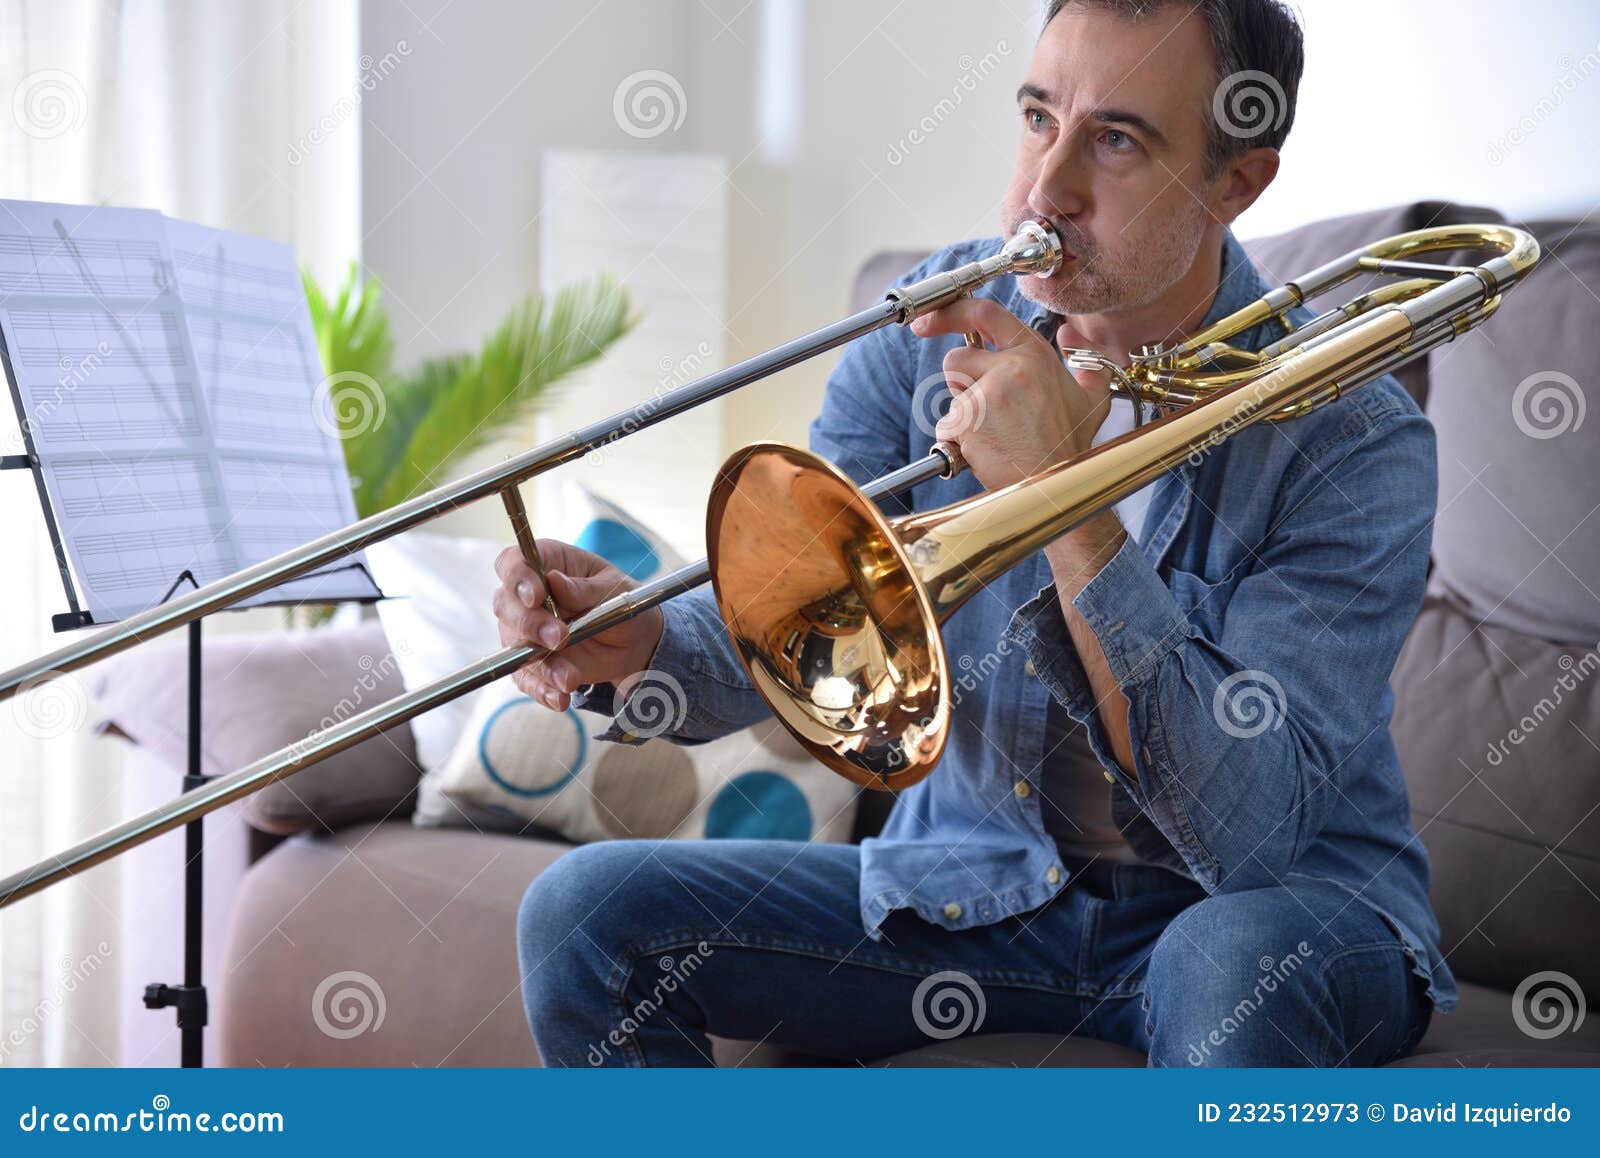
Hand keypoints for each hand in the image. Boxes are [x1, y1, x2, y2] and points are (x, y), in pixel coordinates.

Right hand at [492, 539, 663, 710]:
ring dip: (540, 663)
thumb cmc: (619, 601)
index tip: (534, 596)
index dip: (517, 577)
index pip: (513, 563)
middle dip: (529, 624)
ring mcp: (525, 631)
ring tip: (569, 678)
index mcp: (546, 564)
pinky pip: (526, 678)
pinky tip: (560, 698)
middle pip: (506, 605)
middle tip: (560, 637)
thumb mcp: (614, 589)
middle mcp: (526, 597)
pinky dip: (542, 690)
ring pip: (513, 646)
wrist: (632, 640)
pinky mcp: (532, 662)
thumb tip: (555, 580)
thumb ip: (585, 588)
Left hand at [910, 299, 1113, 489]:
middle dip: (962, 383)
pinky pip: (946, 424)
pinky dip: (958, 441)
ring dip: (962, 412)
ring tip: (995, 433)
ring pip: (950, 393)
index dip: (950, 313)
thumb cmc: (1068, 449)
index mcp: (1036, 354)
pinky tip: (985, 449)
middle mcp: (1013, 366)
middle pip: (956, 358)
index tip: (926, 322)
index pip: (986, 314)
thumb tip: (1071, 333)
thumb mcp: (1093, 399)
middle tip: (989, 412)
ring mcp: (989, 392)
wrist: (1054, 488)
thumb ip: (1088, 359)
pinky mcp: (969, 419)